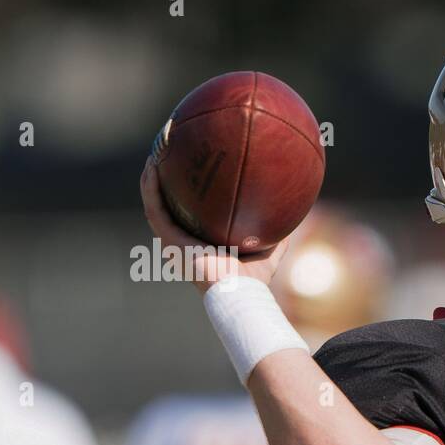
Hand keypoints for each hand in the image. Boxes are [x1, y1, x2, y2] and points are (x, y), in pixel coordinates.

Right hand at [139, 156, 288, 293]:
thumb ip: (277, 235)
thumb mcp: (269, 251)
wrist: (239, 293)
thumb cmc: (253, 280)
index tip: (190, 173)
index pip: (188, 215)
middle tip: (169, 154)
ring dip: (152, 178)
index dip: (185, 195)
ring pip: (155, 203)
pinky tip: (153, 166)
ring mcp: (173, 241)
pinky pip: (155, 208)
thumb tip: (293, 216)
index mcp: (200, 243)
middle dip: (165, 180)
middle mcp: (183, 241)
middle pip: (168, 205)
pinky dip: (151, 188)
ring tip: (156, 151)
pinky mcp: (170, 240)